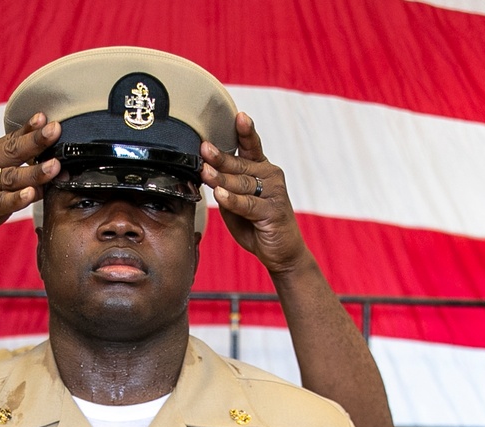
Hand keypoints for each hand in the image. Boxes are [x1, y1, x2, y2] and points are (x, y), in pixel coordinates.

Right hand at [0, 113, 60, 257]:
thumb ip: (16, 173)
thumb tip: (52, 167)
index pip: (12, 138)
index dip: (30, 128)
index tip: (47, 117)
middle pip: (13, 151)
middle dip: (36, 140)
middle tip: (56, 130)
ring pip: (11, 176)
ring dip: (34, 171)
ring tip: (54, 165)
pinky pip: (0, 202)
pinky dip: (16, 198)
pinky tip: (30, 194)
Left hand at [200, 112, 307, 274]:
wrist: (280, 252)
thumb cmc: (256, 224)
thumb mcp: (236, 203)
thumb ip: (225, 187)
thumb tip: (204, 172)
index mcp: (261, 168)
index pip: (251, 146)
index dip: (245, 131)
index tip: (239, 116)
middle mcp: (270, 176)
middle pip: (239, 164)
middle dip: (220, 157)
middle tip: (203, 148)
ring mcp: (273, 192)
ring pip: (242, 183)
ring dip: (221, 178)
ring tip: (204, 172)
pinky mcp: (272, 211)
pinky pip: (248, 203)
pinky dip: (233, 199)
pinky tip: (220, 194)